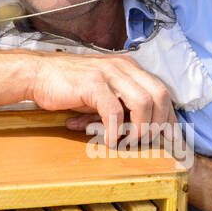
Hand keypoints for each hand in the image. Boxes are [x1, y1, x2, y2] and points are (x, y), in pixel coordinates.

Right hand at [28, 50, 177, 147]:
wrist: (38, 74)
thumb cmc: (70, 87)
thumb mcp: (103, 94)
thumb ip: (123, 107)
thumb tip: (144, 131)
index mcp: (129, 68)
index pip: (162, 92)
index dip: (170, 117)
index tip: (173, 139)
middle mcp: (123, 67)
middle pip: (159, 95)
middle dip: (159, 124)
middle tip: (148, 143)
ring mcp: (108, 73)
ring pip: (142, 103)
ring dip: (139, 128)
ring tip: (129, 142)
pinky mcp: (92, 83)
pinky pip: (113, 110)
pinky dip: (116, 130)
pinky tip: (110, 141)